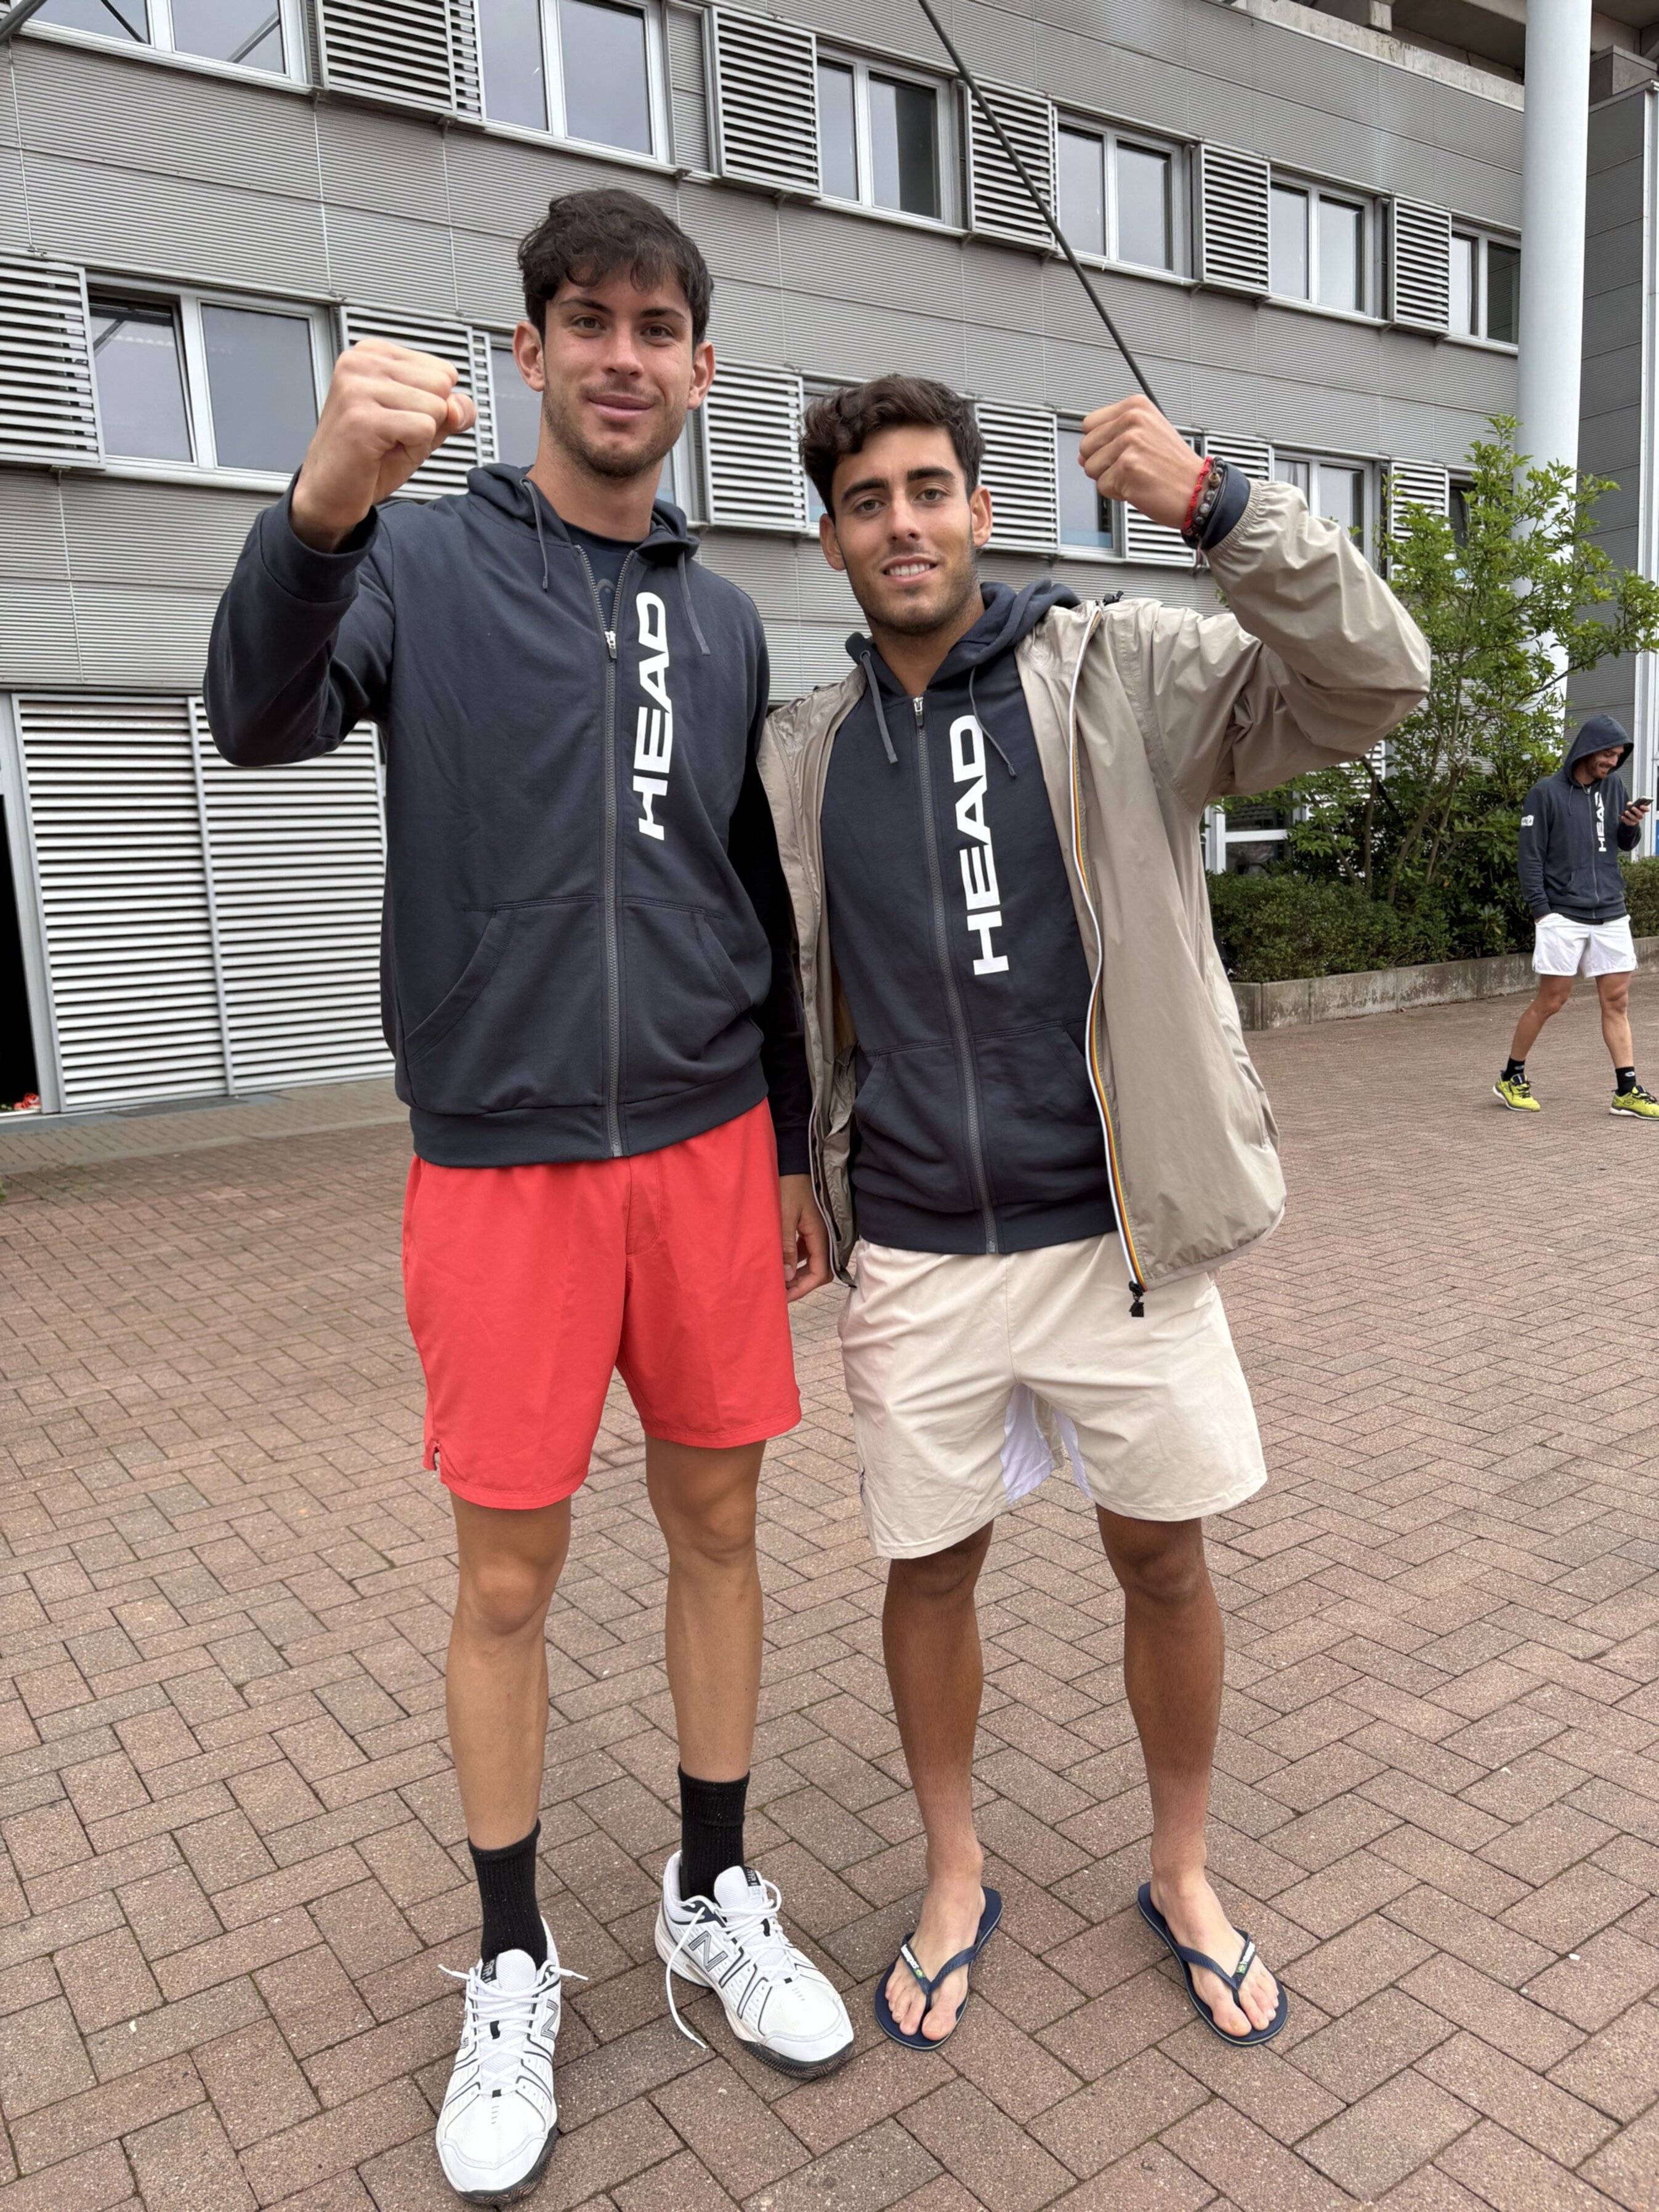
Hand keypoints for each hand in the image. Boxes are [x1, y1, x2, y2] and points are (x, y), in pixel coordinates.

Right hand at [290, 338, 476, 550]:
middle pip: (441, 385)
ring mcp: (358, 387)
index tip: (398, 418)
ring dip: (418, 437)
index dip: (432, 405)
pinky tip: (381, 452)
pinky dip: (412, 449)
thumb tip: (461, 407)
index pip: (443, 371)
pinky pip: (423, 429)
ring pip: (434, 408)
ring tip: (385, 443)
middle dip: (427, 419)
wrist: (332, 491)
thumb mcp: (421, 427)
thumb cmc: (368, 457)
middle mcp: (362, 362)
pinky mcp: (363, 417)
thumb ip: (450, 411)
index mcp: (374, 354)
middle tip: (392, 434)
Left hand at [779, 1174, 830, 1303]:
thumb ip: (786, 1246)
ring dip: (796, 1274)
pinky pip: (805, 1250)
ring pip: (811, 1262)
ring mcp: (816, 1232)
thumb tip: (787, 1277)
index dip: (803, 1288)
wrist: (793, 1162)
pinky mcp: (808, 1227)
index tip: (784, 1296)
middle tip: (779, 1292)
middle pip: (818, 1271)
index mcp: (820, 1235)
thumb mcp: (783, 1215)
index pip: (820, 1273)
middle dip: (800, 1285)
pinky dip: (794, 1260)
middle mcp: (822, 1236)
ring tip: (777, 1280)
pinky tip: (779, 1262)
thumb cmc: (788, 1185)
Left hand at [1077, 396, 1204, 531]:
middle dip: (1103, 462)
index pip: (1089, 424)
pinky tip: (1139, 486)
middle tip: (1132, 466)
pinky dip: (1118, 493)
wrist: (1199, 489)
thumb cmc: (1175, 466)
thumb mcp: (1147, 435)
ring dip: (1110, 478)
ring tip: (1137, 475)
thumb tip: (1081, 455)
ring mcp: (1129, 443)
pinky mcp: (1126, 468)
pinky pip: (1102, 487)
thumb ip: (1111, 438)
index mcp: (1135, 407)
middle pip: (1086, 446)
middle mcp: (1131, 420)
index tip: (1121, 450)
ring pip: (1090, 468)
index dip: (1101, 444)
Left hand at [1622, 798, 1650, 826]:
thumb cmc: (1630, 809)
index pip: (1646, 809)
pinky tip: (1622, 816)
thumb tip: (1629, 804)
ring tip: (1626, 811)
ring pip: (1634, 818)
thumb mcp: (1631, 805)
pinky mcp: (1631, 823)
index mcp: (1642, 811)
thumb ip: (1630, 804)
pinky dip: (1625, 819)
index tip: (1641, 805)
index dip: (1645, 808)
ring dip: (1630, 815)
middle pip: (1640, 814)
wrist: (1627, 817)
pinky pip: (1629, 822)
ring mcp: (1636, 820)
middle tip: (1632, 807)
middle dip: (1636, 811)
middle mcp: (1640, 816)